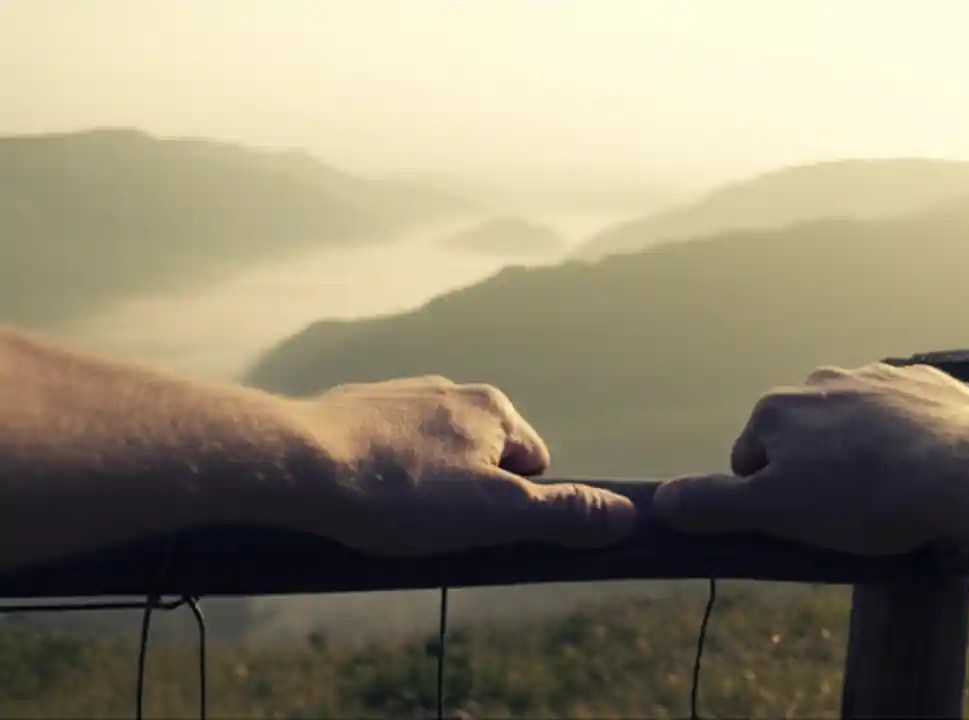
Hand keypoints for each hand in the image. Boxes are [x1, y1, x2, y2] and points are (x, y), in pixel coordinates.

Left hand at [300, 376, 634, 554]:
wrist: (293, 463)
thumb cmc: (400, 492)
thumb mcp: (495, 514)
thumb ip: (564, 513)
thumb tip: (626, 515)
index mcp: (493, 408)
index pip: (535, 464)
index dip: (515, 505)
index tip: (477, 526)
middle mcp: (451, 389)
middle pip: (485, 458)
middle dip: (469, 494)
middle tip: (432, 526)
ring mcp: (400, 395)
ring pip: (436, 453)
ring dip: (425, 485)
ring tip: (391, 514)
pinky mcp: (356, 409)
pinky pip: (391, 448)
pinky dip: (385, 474)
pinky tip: (361, 497)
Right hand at [654, 363, 968, 554]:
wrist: (967, 466)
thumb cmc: (866, 495)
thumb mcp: (777, 511)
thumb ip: (714, 504)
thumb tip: (661, 500)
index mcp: (776, 408)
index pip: (749, 461)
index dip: (770, 501)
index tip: (803, 524)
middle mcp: (820, 381)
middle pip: (800, 439)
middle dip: (814, 472)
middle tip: (848, 514)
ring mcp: (876, 377)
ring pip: (850, 425)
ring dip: (858, 454)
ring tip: (889, 494)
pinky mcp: (925, 383)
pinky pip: (899, 415)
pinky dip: (903, 439)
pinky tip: (922, 470)